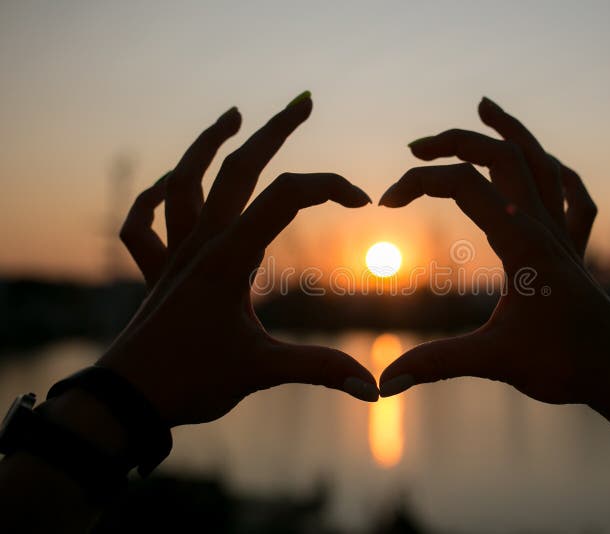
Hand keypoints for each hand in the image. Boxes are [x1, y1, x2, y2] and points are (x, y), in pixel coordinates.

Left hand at [104, 92, 378, 426]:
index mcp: (230, 257)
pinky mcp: (157, 273)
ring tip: (234, 115)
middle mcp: (201, 243)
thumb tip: (372, 387)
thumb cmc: (190, 381)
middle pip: (238, 169)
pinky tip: (167, 185)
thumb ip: (320, 369)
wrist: (126, 400)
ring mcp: (175, 254)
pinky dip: (153, 198)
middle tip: (304, 100)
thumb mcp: (262, 371)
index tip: (363, 202)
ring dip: (209, 144)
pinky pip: (144, 224)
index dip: (329, 188)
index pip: (286, 197)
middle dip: (275, 131)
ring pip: (186, 181)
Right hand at [378, 97, 609, 406]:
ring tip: (485, 108)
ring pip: (540, 163)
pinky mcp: (574, 252)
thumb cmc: (566, 363)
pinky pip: (574, 198)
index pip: (463, 184)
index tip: (385, 204)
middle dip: (457, 141)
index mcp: (521, 242)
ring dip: (512, 132)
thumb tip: (383, 383)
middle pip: (503, 156)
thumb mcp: (494, 360)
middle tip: (417, 146)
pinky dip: (558, 174)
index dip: (418, 182)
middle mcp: (543, 227)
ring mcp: (563, 235)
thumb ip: (435, 364)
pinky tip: (551, 168)